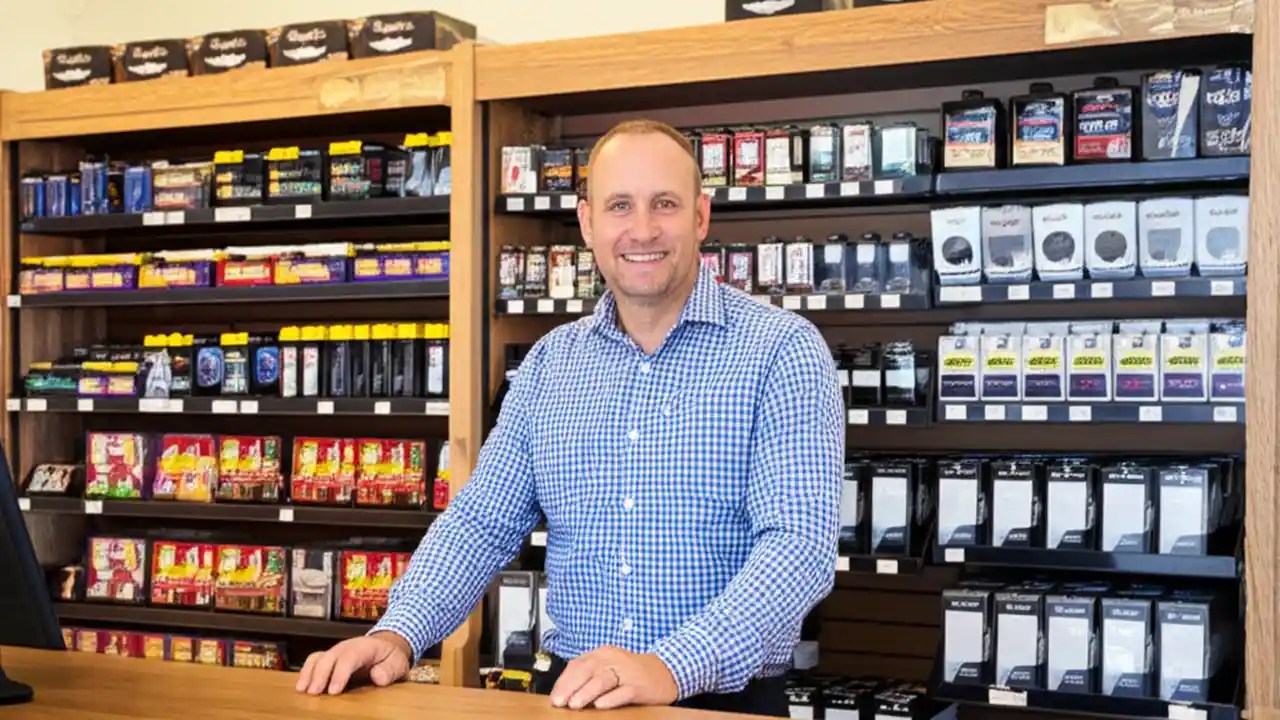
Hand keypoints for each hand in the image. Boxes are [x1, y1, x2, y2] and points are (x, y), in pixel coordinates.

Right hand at [295, 632, 411, 694]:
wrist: (386, 648)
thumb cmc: (391, 658)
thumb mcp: (398, 664)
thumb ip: (390, 670)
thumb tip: (377, 676)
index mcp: (365, 647)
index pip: (351, 657)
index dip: (340, 673)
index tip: (334, 690)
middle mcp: (347, 647)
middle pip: (330, 657)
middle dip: (320, 674)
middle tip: (314, 693)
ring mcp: (336, 652)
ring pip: (318, 658)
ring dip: (309, 673)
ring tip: (302, 690)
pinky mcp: (329, 659)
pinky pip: (314, 661)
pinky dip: (305, 672)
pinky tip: (301, 686)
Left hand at [549, 646, 678, 709]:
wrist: (665, 671)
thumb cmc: (631, 672)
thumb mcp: (608, 667)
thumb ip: (589, 676)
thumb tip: (564, 692)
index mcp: (602, 654)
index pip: (578, 665)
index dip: (564, 681)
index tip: (554, 697)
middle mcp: (613, 660)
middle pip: (588, 670)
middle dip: (571, 687)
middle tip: (560, 702)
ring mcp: (627, 672)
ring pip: (603, 680)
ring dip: (587, 692)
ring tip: (575, 704)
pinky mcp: (640, 686)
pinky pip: (624, 691)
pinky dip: (611, 698)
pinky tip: (601, 705)